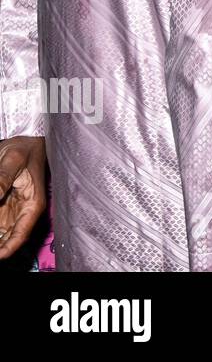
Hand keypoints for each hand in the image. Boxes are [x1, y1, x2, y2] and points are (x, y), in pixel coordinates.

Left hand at [0, 136, 46, 259]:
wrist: (27, 138)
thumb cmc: (26, 147)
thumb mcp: (12, 161)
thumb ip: (1, 180)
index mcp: (32, 203)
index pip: (20, 234)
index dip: (7, 249)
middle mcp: (23, 210)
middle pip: (7, 237)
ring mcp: (13, 208)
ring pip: (0, 231)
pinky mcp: (4, 204)